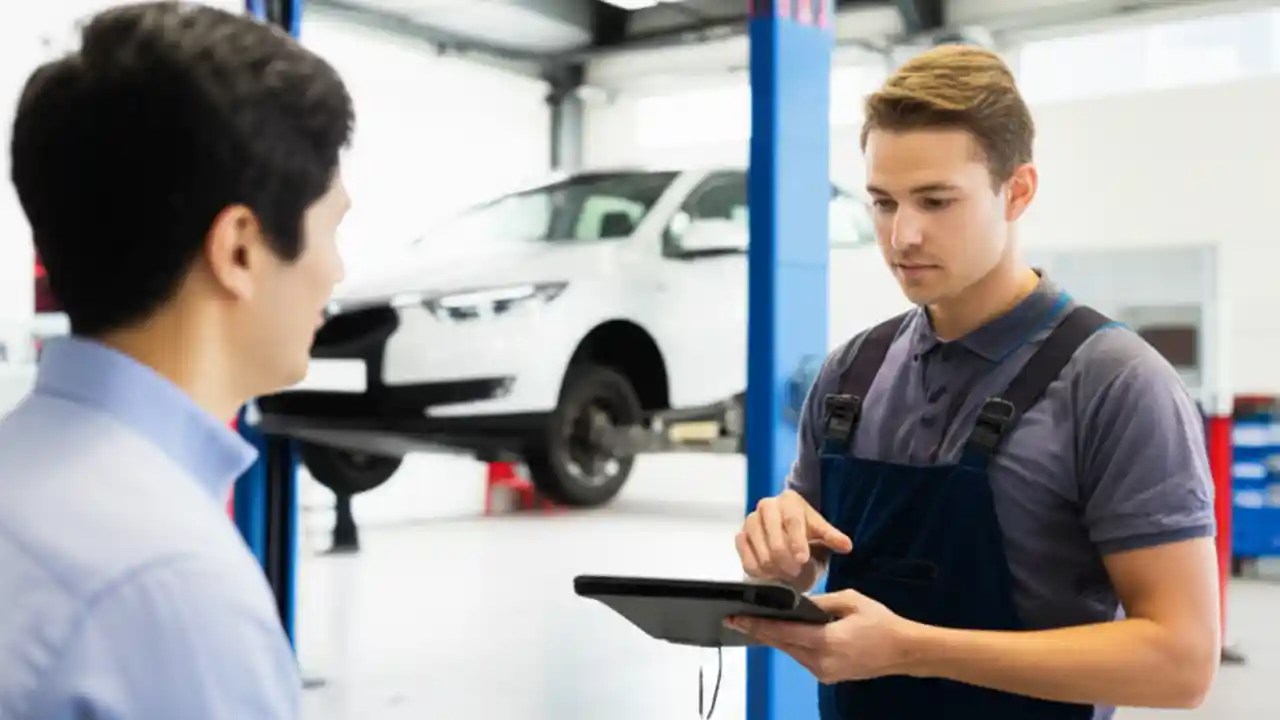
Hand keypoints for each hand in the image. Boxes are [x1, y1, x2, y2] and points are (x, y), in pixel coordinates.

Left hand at [725, 589, 920, 683]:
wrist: (904, 651)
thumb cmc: (880, 623)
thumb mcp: (850, 601)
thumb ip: (820, 602)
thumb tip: (796, 602)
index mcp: (826, 642)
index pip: (783, 633)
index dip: (757, 626)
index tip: (736, 619)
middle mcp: (821, 662)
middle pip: (782, 645)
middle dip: (759, 632)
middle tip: (736, 619)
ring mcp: (824, 672)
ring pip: (790, 652)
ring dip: (775, 638)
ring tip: (755, 623)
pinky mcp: (827, 675)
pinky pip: (802, 658)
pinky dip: (791, 645)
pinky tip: (782, 633)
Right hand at [737, 490, 852, 585]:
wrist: (787, 536)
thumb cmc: (807, 534)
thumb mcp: (822, 535)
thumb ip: (832, 538)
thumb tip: (846, 545)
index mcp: (789, 500)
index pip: (792, 520)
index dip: (797, 541)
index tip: (802, 559)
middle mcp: (766, 506)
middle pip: (773, 534)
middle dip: (784, 557)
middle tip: (795, 573)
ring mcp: (750, 521)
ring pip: (758, 547)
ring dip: (772, 565)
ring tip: (784, 575)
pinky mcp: (741, 536)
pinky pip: (745, 555)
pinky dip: (757, 568)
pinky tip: (769, 575)